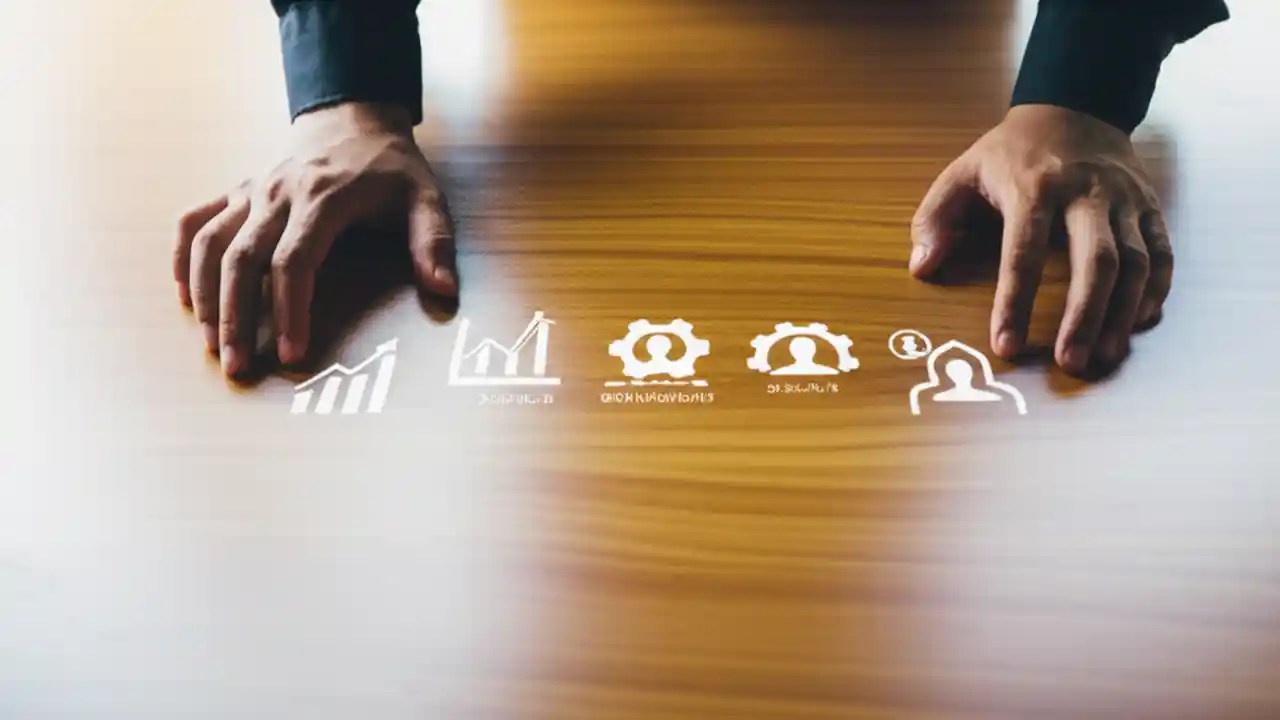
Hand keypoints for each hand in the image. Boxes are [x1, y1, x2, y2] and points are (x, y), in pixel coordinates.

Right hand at [174, 102, 456, 376]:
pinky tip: (186, 295)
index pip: (294, 260)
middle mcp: (278, 193)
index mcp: (325, 198)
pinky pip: (194, 221)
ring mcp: (252, 191)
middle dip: (236, 317)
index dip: (289, 310)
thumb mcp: (426, 200)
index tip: (292, 354)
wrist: (355, 120)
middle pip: (241, 258)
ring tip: (211, 344)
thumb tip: (444, 291)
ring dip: (205, 296)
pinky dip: (182, 257)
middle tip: (238, 367)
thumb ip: (434, 245)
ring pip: (209, 243)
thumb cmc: (392, 171)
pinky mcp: (236, 192)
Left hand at [910, 105, 1170, 375]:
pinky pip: (1163, 252)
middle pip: (1097, 260)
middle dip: (1084, 316)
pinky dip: (1156, 291)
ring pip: (1136, 261)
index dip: (1015, 302)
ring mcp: (1124, 200)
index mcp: (1033, 187)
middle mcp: (1086, 193)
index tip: (1006, 346)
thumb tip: (921, 268)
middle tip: (1071, 363)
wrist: (1074, 108)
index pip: (1024, 252)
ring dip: (1121, 313)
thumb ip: (933, 220)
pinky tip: (1138, 323)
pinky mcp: (1149, 206)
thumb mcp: (961, 173)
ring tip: (1106, 355)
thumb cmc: (1009, 154)